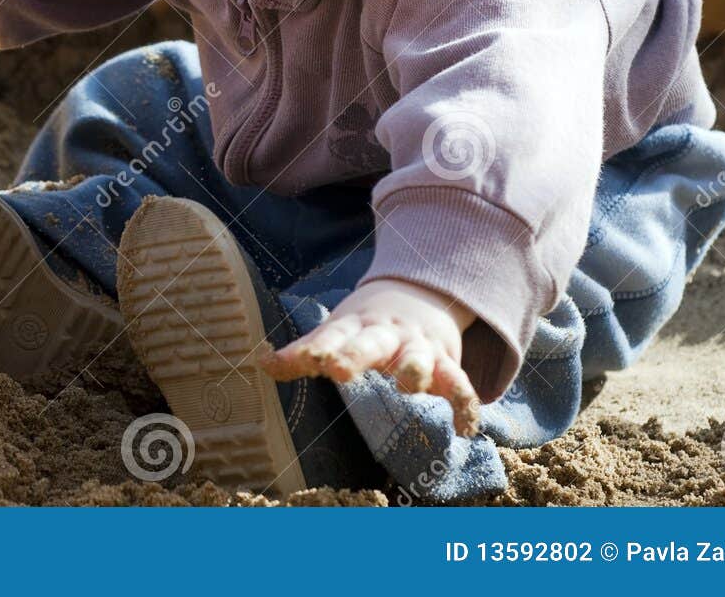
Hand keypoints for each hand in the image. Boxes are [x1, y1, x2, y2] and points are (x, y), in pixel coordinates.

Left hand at [256, 277, 482, 436]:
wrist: (419, 296)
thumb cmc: (365, 324)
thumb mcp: (335, 331)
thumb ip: (301, 353)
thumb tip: (259, 364)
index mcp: (353, 327)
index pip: (329, 336)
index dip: (314, 349)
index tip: (304, 359)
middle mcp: (385, 335)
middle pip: (370, 343)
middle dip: (356, 355)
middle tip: (339, 369)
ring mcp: (417, 348)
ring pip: (418, 358)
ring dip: (414, 370)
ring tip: (409, 385)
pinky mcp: (446, 364)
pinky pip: (460, 384)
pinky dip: (465, 404)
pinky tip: (464, 428)